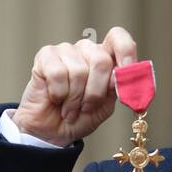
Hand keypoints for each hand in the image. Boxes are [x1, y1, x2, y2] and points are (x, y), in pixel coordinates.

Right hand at [12, 27, 137, 146]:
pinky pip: (58, 74)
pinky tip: (56, 99)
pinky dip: (59, 94)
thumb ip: (117, 89)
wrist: (54, 132)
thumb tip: (122, 76)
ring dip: (75, 99)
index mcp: (105, 57)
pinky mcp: (45, 56)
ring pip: (79, 71)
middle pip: (101, 61)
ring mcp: (65, 50)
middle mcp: (86, 49)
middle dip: (96, 93)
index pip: (119, 38)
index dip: (126, 54)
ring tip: (70, 108)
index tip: (124, 76)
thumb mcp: (106, 106)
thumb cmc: (80, 117)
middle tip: (87, 107)